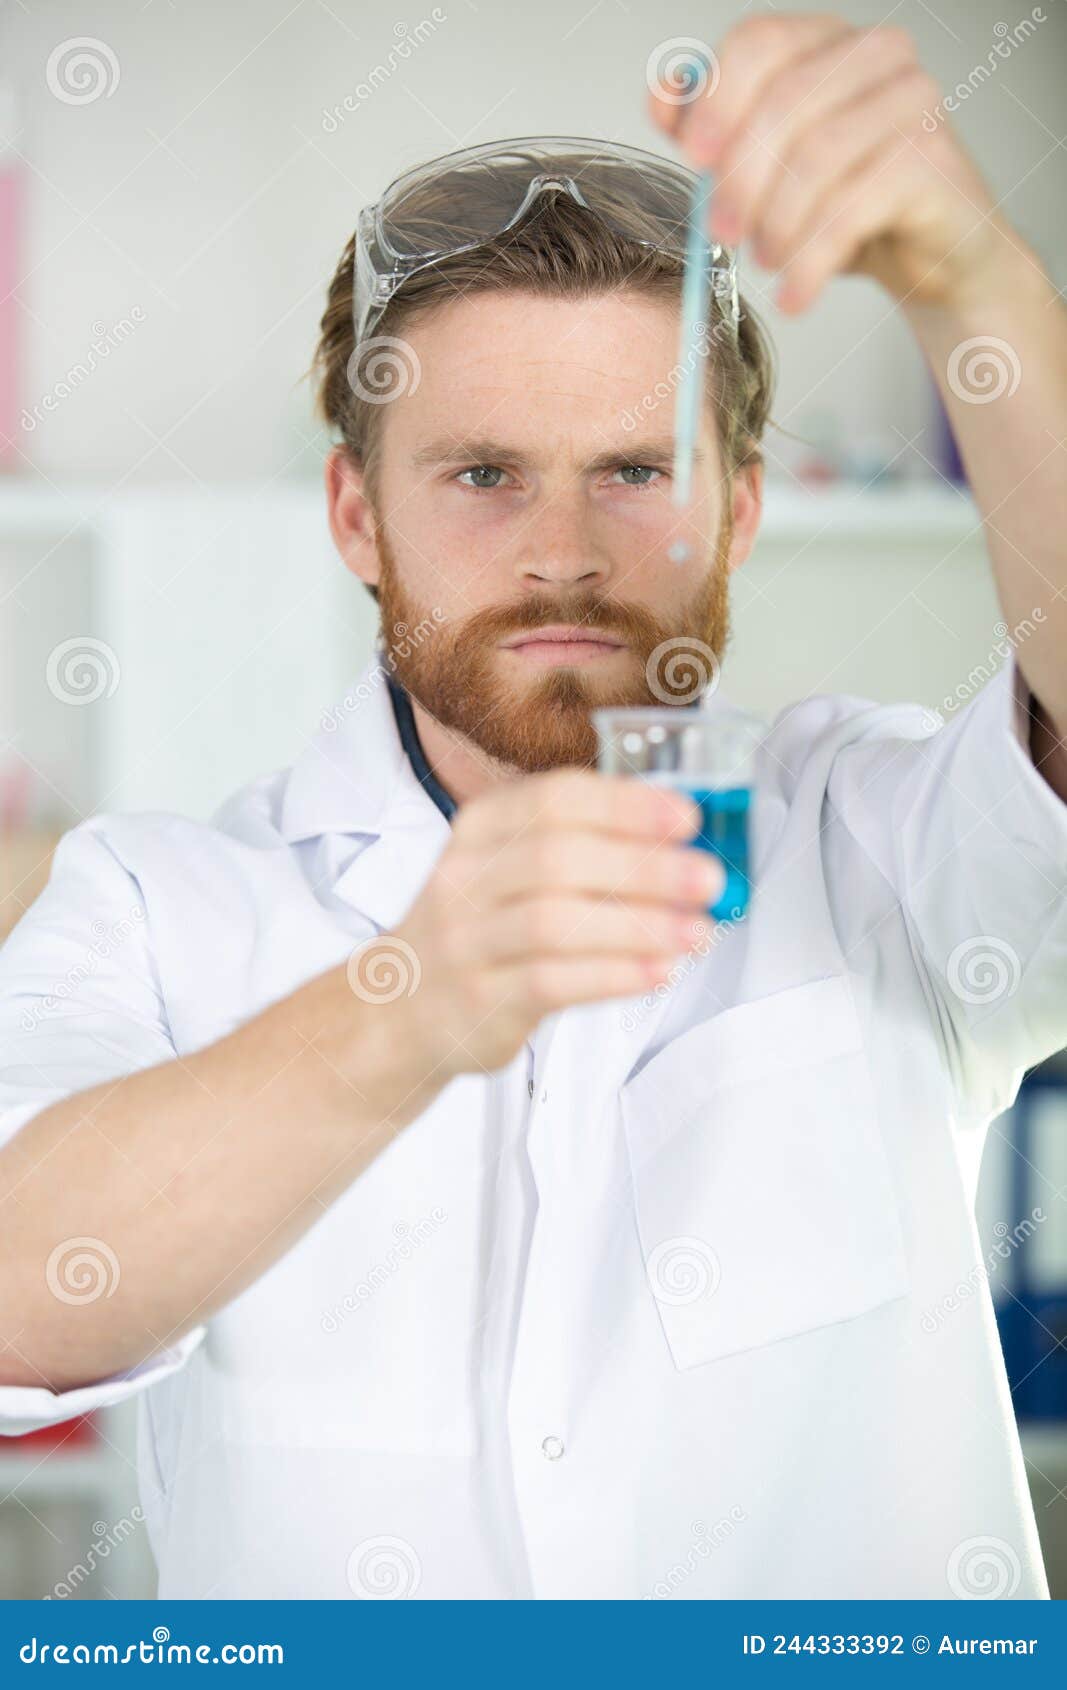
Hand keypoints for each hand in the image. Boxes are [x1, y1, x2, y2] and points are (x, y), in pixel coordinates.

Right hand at [367, 770, 722, 1079]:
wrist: (402, 1007)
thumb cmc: (482, 931)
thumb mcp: (508, 870)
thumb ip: (580, 848)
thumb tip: (681, 846)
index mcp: (481, 830)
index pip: (554, 799)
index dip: (626, 805)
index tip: (685, 818)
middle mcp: (465, 878)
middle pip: (557, 858)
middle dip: (644, 866)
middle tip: (706, 878)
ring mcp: (466, 941)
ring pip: (555, 922)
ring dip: (638, 925)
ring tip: (696, 930)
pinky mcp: (480, 1000)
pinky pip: (552, 982)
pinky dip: (614, 975)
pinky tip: (657, 970)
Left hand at [649, 12, 1010, 313]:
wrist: (925, 254)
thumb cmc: (844, 201)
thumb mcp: (764, 168)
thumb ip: (711, 130)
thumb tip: (664, 93)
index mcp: (825, 40)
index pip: (758, 42)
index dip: (716, 100)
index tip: (694, 160)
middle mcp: (874, 55)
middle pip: (784, 101)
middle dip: (740, 178)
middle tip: (721, 232)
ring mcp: (911, 101)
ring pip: (816, 157)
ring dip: (777, 224)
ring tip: (766, 262)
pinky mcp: (931, 161)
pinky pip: (851, 210)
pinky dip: (811, 262)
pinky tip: (795, 294)